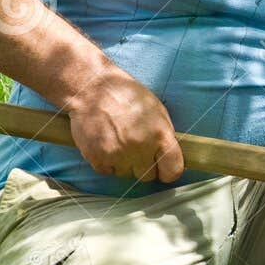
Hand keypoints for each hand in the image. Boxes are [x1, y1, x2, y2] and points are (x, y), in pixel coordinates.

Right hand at [64, 69, 183, 182]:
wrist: (91, 87)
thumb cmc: (125, 94)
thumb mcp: (156, 109)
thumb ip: (164, 134)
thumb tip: (168, 155)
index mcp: (160, 135)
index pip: (173, 171)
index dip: (168, 172)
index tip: (162, 169)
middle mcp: (141, 148)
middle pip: (148, 176)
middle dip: (143, 166)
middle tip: (134, 148)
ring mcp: (119, 155)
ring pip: (126, 174)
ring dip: (123, 163)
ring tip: (116, 140)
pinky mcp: (98, 159)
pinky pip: (107, 171)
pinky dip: (105, 161)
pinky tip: (104, 142)